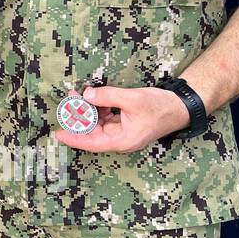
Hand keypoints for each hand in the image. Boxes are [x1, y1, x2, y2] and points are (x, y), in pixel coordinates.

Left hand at [53, 85, 191, 153]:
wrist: (180, 106)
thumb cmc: (160, 107)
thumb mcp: (132, 99)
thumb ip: (108, 96)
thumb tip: (87, 94)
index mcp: (123, 140)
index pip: (92, 143)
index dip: (74, 138)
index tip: (58, 134)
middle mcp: (120, 139)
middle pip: (92, 132)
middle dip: (78, 117)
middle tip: (67, 101)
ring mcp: (122, 131)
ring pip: (97, 123)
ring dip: (86, 110)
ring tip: (76, 94)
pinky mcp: (123, 122)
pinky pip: (104, 117)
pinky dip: (97, 107)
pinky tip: (91, 96)